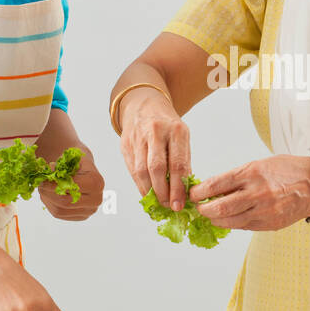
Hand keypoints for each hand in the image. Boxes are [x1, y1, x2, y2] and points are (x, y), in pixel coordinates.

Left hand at [39, 143, 104, 220]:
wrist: (84, 170)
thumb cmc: (76, 163)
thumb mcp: (69, 158)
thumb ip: (60, 165)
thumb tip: (49, 171)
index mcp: (96, 182)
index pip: (71, 188)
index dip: (53, 185)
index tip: (43, 179)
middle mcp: (96, 199)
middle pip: (65, 202)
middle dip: (48, 193)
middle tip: (40, 185)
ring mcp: (89, 210)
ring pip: (60, 210)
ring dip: (47, 200)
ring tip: (44, 190)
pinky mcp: (81, 217)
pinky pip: (60, 214)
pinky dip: (50, 205)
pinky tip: (49, 196)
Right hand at [118, 87, 192, 210]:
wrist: (144, 104)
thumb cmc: (168, 125)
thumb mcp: (182, 138)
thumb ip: (183, 162)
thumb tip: (184, 192)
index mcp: (177, 130)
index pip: (178, 164)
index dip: (178, 188)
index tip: (179, 204)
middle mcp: (156, 132)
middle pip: (157, 169)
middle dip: (162, 192)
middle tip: (168, 206)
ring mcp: (138, 137)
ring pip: (141, 171)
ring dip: (149, 191)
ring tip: (158, 202)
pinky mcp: (125, 144)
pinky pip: (132, 169)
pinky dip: (139, 184)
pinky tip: (147, 193)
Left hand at [188, 155, 309, 230]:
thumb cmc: (285, 170)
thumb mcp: (259, 165)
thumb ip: (237, 177)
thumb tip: (212, 188)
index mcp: (252, 173)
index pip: (217, 184)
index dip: (200, 192)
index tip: (193, 194)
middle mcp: (257, 193)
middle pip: (220, 207)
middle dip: (204, 209)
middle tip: (199, 208)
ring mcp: (264, 211)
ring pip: (229, 221)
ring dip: (216, 219)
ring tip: (211, 214)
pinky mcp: (269, 224)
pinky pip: (243, 226)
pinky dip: (232, 223)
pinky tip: (229, 218)